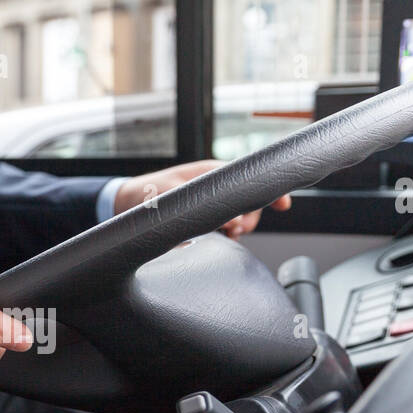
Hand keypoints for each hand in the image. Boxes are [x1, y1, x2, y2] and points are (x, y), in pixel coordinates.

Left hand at [114, 160, 291, 237]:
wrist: (128, 202)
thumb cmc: (148, 193)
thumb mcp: (171, 196)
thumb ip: (200, 206)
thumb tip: (229, 220)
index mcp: (212, 173)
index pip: (249, 177)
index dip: (269, 190)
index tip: (284, 204)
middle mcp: (216, 186)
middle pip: (249, 199)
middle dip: (251, 216)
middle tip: (236, 229)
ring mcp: (212, 201)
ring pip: (240, 214)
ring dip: (240, 226)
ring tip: (229, 234)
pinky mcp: (206, 217)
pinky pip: (227, 225)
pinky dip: (229, 234)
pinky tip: (223, 239)